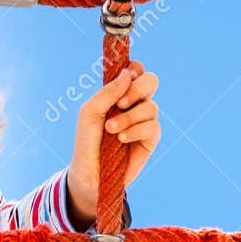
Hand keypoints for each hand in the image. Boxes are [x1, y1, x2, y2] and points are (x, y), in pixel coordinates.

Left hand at [67, 61, 159, 226]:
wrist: (89, 172)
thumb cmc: (87, 141)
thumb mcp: (89, 113)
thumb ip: (107, 92)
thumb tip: (127, 75)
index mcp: (120, 93)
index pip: (135, 70)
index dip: (134, 69)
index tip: (125, 76)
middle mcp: (135, 104)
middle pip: (151, 81)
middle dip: (137, 89)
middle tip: (120, 103)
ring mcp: (144, 121)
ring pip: (151, 106)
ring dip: (129, 117)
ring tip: (111, 130)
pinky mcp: (150, 140)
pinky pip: (153, 126)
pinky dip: (136, 130)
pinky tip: (121, 139)